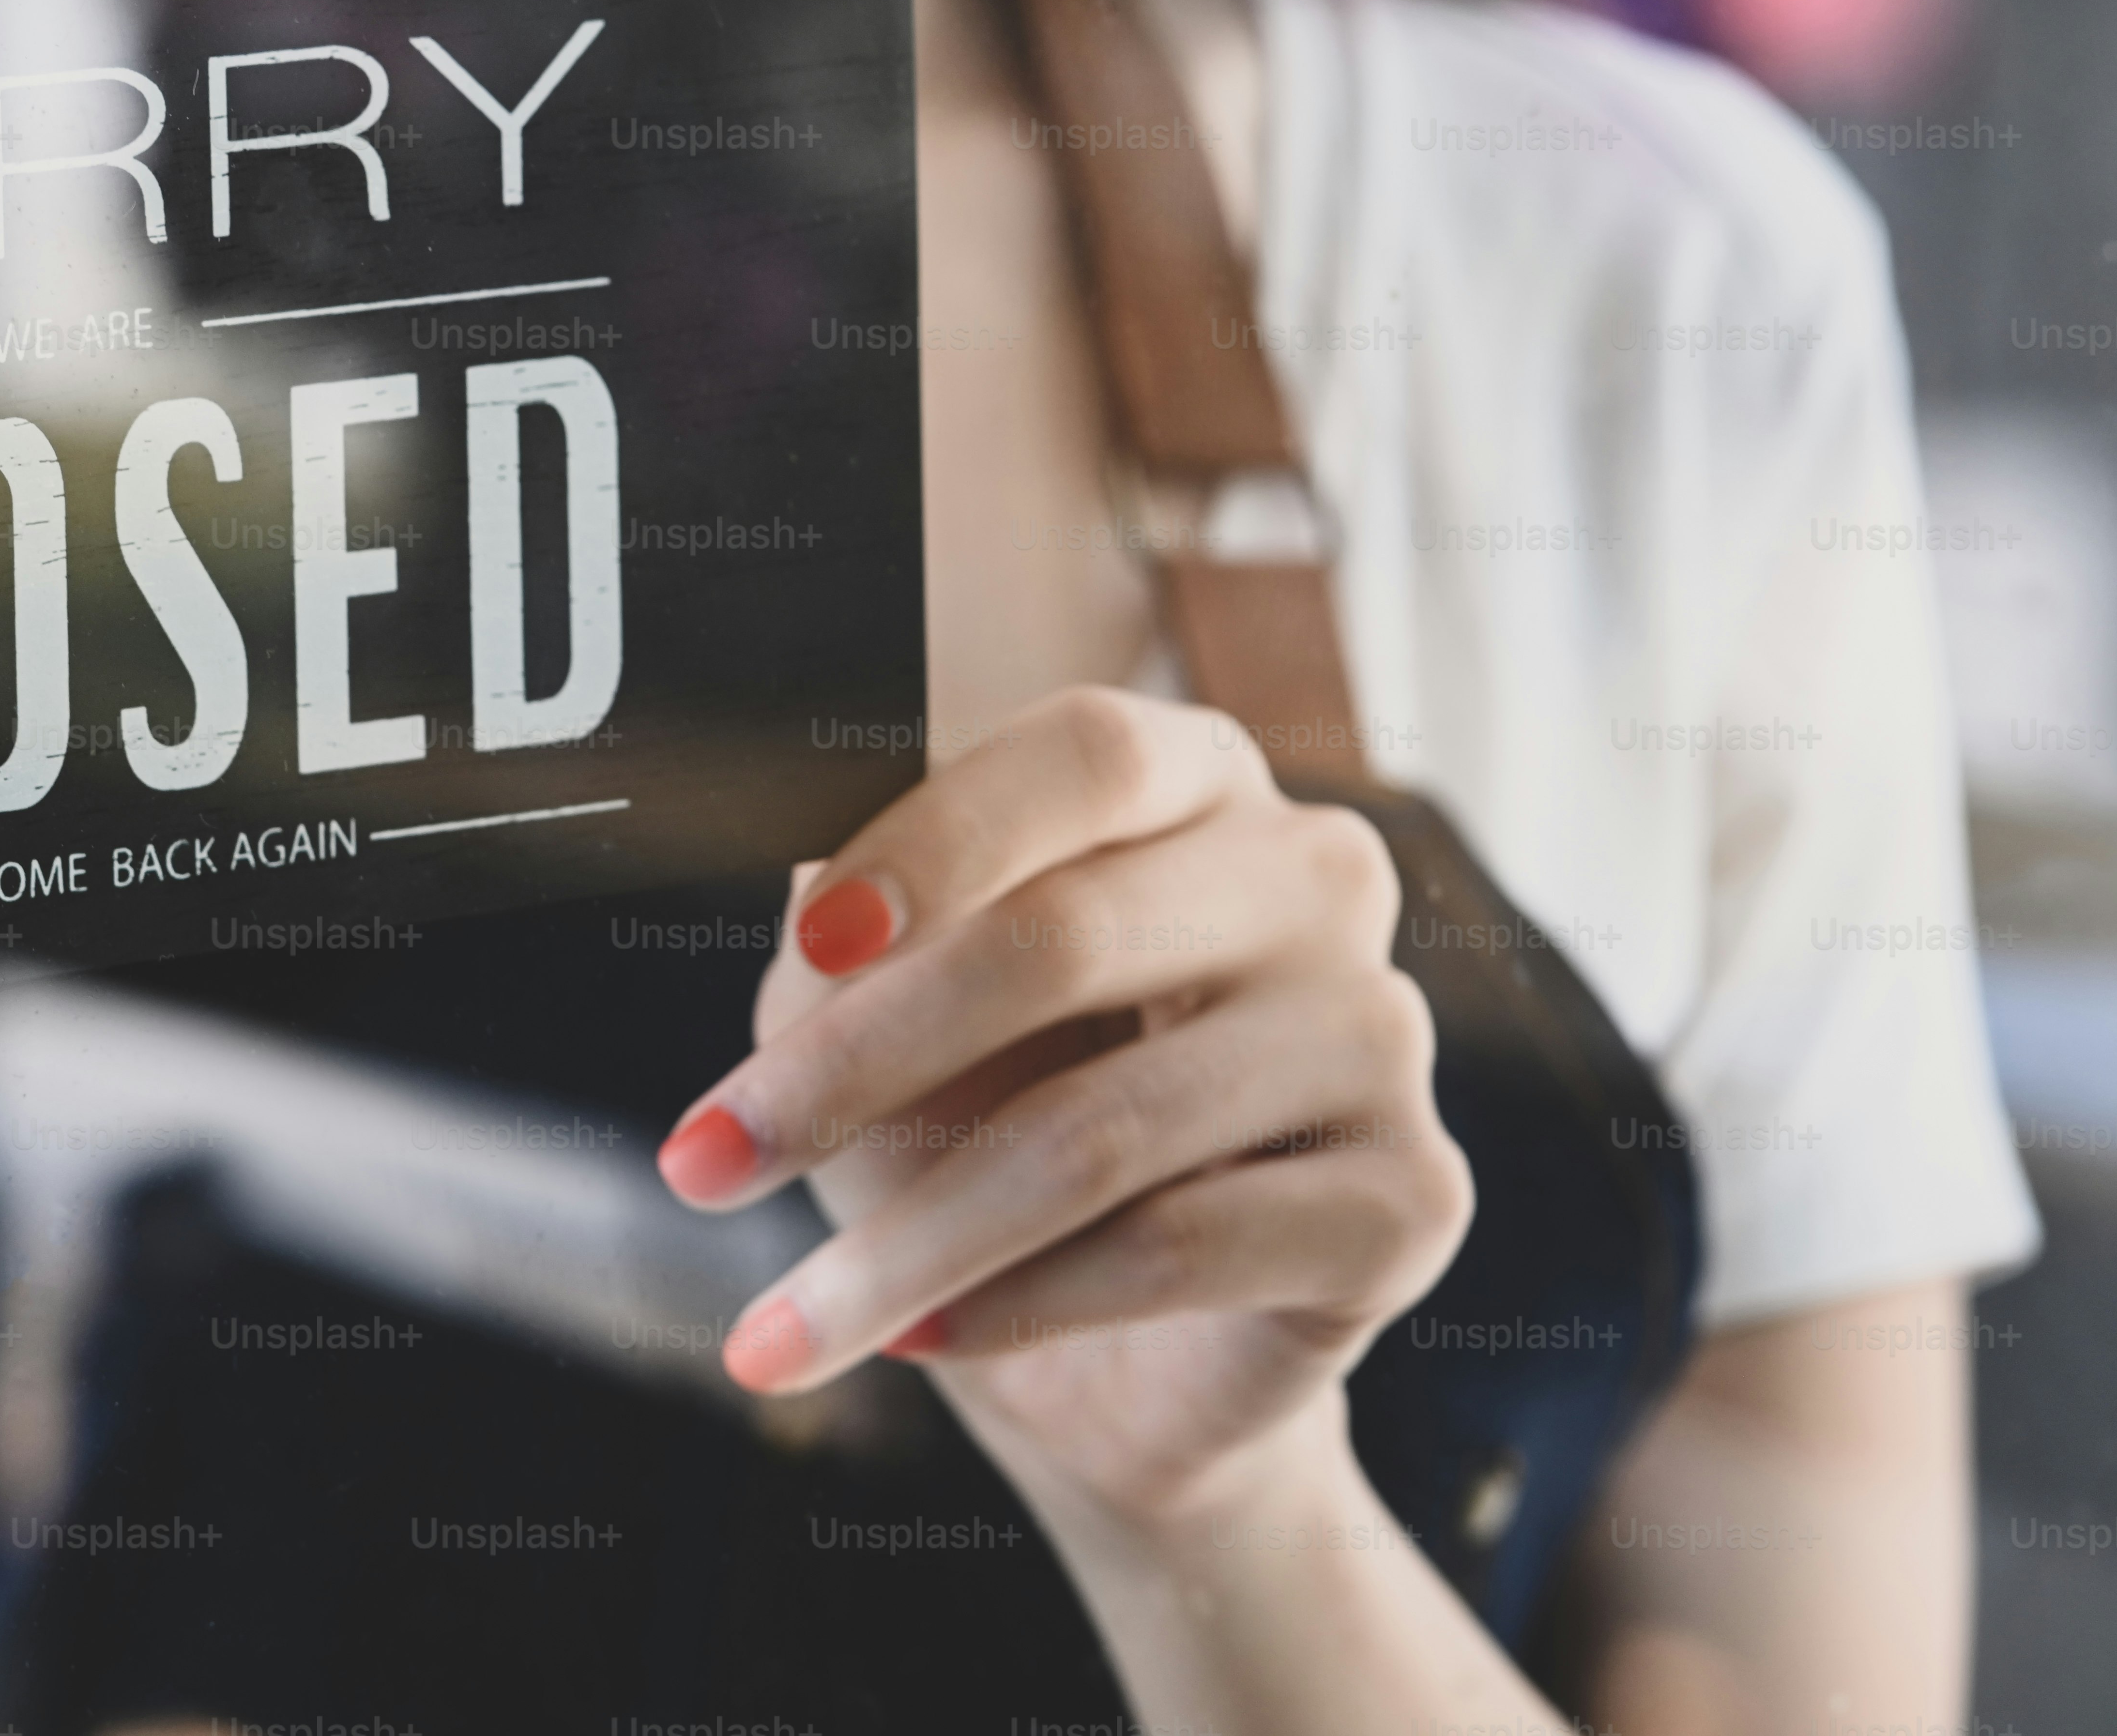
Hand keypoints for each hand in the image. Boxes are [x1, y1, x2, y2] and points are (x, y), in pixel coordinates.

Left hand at [653, 686, 1473, 1536]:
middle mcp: (1313, 878)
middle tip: (705, 1161)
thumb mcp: (882, 1009)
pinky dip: (1020, 1305)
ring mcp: (1379, 1034)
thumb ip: (849, 936)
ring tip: (783, 1320)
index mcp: (1195, 778)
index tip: (807, 944)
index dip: (936, 841)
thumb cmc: (983, 1126)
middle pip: (1066, 938)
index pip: (1081, 759)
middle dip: (854, 1065)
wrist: (1110, 1357)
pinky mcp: (1411, 1200)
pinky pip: (1179, 1247)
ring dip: (907, 1238)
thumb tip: (807, 882)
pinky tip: (921, 1338)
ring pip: (1100, 1128)